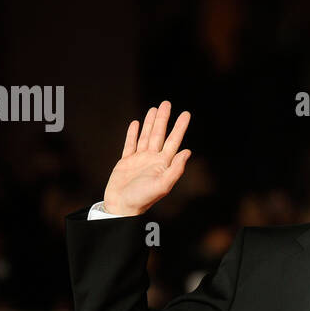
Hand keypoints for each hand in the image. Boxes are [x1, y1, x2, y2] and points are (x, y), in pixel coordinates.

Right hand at [103, 101, 192, 216]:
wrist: (122, 207)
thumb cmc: (142, 198)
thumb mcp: (162, 185)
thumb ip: (176, 169)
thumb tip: (188, 152)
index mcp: (163, 164)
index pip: (174, 141)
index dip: (179, 127)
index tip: (186, 114)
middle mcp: (153, 159)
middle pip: (159, 134)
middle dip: (163, 119)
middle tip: (167, 103)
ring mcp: (139, 160)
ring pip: (146, 136)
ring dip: (150, 123)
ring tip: (155, 109)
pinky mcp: (126, 162)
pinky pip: (130, 144)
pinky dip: (133, 134)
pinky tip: (136, 124)